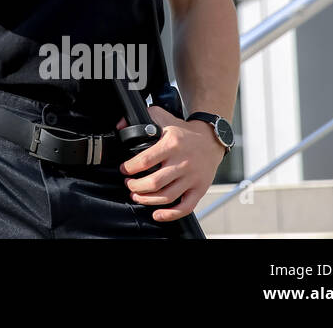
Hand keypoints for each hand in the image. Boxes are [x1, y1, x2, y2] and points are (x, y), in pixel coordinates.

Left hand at [114, 105, 223, 222]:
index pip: (145, 161)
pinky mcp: (200, 189)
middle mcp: (182, 162)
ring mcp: (192, 177)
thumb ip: (142, 119)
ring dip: (147, 200)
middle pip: (154, 182)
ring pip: (166, 196)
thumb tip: (121, 126)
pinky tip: (157, 214)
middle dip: (135, 187)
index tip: (124, 170)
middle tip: (129, 185)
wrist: (211, 139)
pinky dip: (170, 215)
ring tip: (137, 196)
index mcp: (171, 144)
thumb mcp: (163, 118)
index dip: (130, 168)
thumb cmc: (184, 132)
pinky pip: (185, 207)